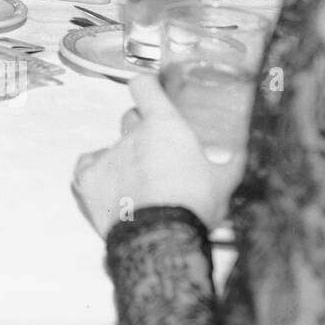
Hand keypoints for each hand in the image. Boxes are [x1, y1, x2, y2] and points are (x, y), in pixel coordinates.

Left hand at [72, 74, 242, 236]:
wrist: (160, 238)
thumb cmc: (193, 207)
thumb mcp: (224, 181)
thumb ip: (228, 161)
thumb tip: (237, 154)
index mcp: (164, 126)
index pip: (144, 87)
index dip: (146, 86)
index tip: (150, 89)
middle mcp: (131, 134)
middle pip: (130, 119)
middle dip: (141, 130)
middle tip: (157, 152)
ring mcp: (107, 155)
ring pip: (112, 146)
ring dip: (124, 158)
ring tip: (139, 182)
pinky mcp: (88, 178)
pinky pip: (87, 166)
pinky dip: (97, 173)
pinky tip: (112, 186)